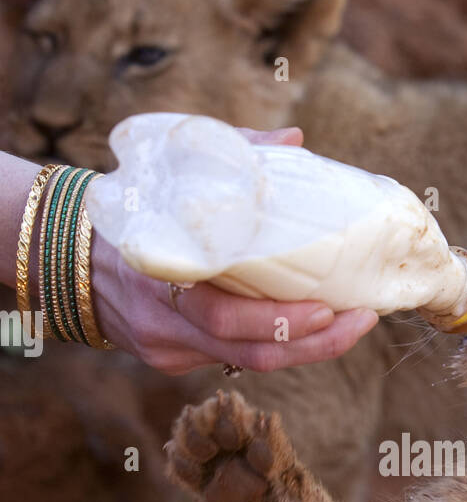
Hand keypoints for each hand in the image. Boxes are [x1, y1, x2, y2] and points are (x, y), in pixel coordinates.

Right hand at [89, 128, 378, 373]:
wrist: (68, 256)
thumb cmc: (135, 209)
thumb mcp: (173, 177)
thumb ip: (234, 157)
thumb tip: (295, 139)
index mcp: (161, 279)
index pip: (227, 318)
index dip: (283, 321)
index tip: (331, 306)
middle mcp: (166, 326)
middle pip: (251, 353)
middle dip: (316, 343)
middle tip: (362, 319)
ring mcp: (170, 350)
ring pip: (248, 362)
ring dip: (306, 347)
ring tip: (351, 323)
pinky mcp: (175, 361)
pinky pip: (232, 357)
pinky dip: (274, 341)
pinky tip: (310, 324)